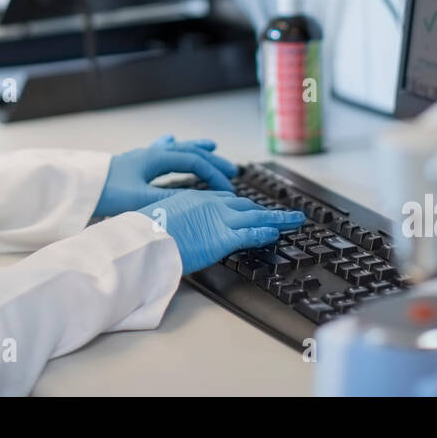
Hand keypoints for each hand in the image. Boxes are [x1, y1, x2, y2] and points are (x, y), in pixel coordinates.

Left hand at [93, 135, 237, 216]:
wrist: (76, 188)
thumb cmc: (105, 193)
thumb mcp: (142, 199)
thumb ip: (171, 198)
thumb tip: (198, 198)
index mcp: (156, 158)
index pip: (194, 162)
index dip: (214, 175)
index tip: (227, 190)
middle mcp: (151, 154)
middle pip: (189, 152)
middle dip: (212, 161)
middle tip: (231, 170)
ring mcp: (141, 157)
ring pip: (176, 149)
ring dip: (195, 150)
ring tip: (211, 147)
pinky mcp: (132, 164)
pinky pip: (158, 150)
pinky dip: (170, 146)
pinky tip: (170, 140)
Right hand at [134, 189, 305, 274]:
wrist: (141, 240)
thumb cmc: (143, 232)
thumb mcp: (159, 218)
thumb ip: (174, 221)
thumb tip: (171, 230)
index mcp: (195, 197)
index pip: (227, 200)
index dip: (245, 206)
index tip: (254, 209)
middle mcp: (210, 204)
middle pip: (246, 205)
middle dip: (267, 209)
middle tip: (284, 214)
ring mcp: (218, 220)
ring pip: (256, 216)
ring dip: (279, 218)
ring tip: (296, 220)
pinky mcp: (222, 238)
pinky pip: (250, 233)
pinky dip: (265, 232)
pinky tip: (277, 233)